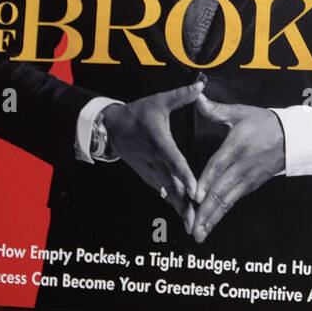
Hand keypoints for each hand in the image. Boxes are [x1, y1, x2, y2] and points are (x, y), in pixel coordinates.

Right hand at [103, 84, 201, 231]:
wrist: (110, 127)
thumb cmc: (138, 113)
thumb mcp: (158, 101)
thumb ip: (181, 96)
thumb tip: (201, 85)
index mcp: (159, 141)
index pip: (174, 161)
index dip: (185, 176)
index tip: (195, 191)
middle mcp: (154, 159)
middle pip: (172, 184)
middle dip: (185, 203)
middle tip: (197, 220)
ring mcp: (148, 169)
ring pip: (167, 191)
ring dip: (179, 208)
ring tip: (193, 225)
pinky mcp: (146, 175)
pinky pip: (161, 190)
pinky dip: (172, 203)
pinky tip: (182, 216)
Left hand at [188, 97, 285, 241]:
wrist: (293, 137)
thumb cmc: (264, 123)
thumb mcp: (241, 113)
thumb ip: (216, 109)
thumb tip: (196, 97)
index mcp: (237, 146)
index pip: (219, 165)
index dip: (207, 181)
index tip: (196, 197)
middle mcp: (242, 166)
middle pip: (222, 191)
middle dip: (206, 211)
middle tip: (193, 227)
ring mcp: (248, 179)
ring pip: (227, 201)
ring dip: (213, 218)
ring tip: (199, 233)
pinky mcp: (251, 185)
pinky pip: (234, 201)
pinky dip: (221, 214)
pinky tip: (210, 223)